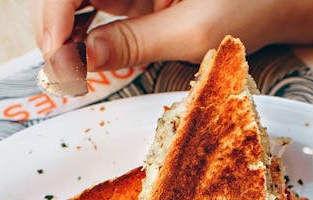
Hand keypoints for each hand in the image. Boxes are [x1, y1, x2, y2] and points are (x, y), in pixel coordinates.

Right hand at [29, 0, 312, 77]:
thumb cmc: (259, 2)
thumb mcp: (195, 29)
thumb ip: (133, 42)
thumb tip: (81, 59)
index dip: (53, 19)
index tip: (60, 60)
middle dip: (55, 32)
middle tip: (63, 79)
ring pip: (78, 5)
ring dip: (68, 40)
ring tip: (74, 78)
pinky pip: (101, 14)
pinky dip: (90, 41)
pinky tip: (91, 67)